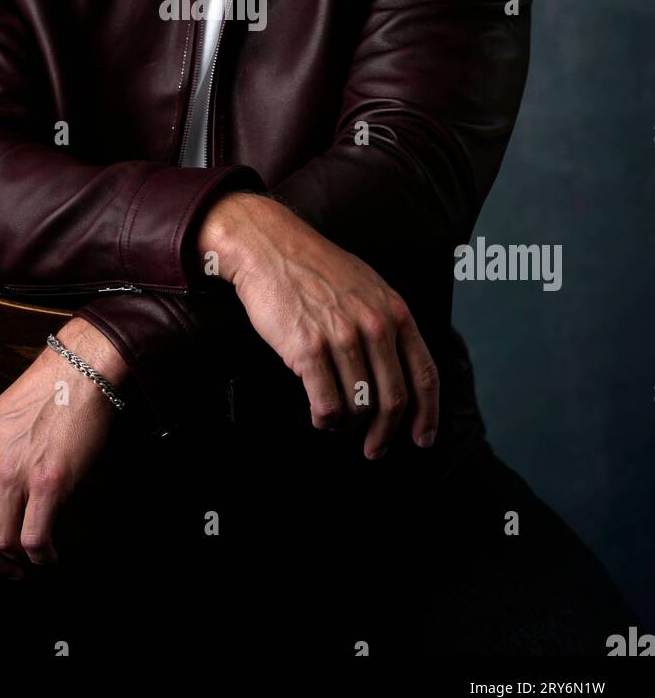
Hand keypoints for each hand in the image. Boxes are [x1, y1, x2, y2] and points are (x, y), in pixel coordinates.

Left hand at [0, 317, 129, 580]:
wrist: (78, 371)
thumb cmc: (45, 395)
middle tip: (7, 571)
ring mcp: (14, 474)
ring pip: (2, 542)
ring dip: (17, 562)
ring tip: (32, 560)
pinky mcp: (47, 481)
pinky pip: (34, 537)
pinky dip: (40, 554)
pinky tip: (49, 552)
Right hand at [198, 193, 438, 457]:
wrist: (269, 247)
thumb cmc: (315, 268)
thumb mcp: (367, 285)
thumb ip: (387, 322)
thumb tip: (399, 371)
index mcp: (395, 311)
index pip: (424, 374)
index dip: (427, 414)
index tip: (422, 439)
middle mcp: (374, 325)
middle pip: (393, 400)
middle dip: (386, 434)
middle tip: (375, 449)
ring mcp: (342, 337)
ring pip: (359, 407)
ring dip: (349, 425)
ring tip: (336, 421)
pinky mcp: (309, 349)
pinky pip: (327, 405)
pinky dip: (325, 420)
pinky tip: (319, 415)